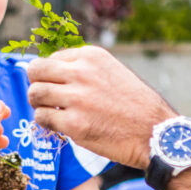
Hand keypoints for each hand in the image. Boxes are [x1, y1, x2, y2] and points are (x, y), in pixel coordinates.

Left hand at [25, 47, 175, 168]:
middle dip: (35, 84)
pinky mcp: (73, 123)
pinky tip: (60, 125)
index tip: (56, 86)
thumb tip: (54, 71)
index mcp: (91, 56)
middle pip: (36, 71)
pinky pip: (42, 117)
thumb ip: (85, 69)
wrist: (155, 133)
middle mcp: (82, 72)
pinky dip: (46, 122)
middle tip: (43, 97)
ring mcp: (76, 98)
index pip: (51, 58)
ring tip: (51, 111)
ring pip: (35, 94)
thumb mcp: (112, 72)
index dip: (50, 74)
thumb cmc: (135, 105)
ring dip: (38, 104)